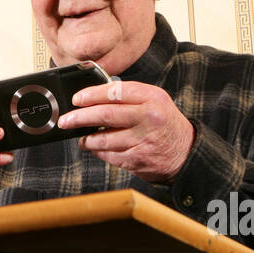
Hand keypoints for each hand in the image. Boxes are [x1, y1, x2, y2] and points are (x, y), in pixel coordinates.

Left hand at [56, 80, 193, 183]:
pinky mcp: (137, 159)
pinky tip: (96, 147)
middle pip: (105, 115)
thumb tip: (96, 96)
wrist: (186, 153)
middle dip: (80, 117)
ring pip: (104, 138)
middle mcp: (148, 118)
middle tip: (67, 120)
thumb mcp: (156, 101)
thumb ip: (131, 95)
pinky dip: (98, 151)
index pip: (115, 92)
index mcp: (152, 98)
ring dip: (87, 138)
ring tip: (80, 137)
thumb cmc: (166, 124)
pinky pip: (109, 155)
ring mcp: (143, 140)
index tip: (77, 99)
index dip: (92, 95)